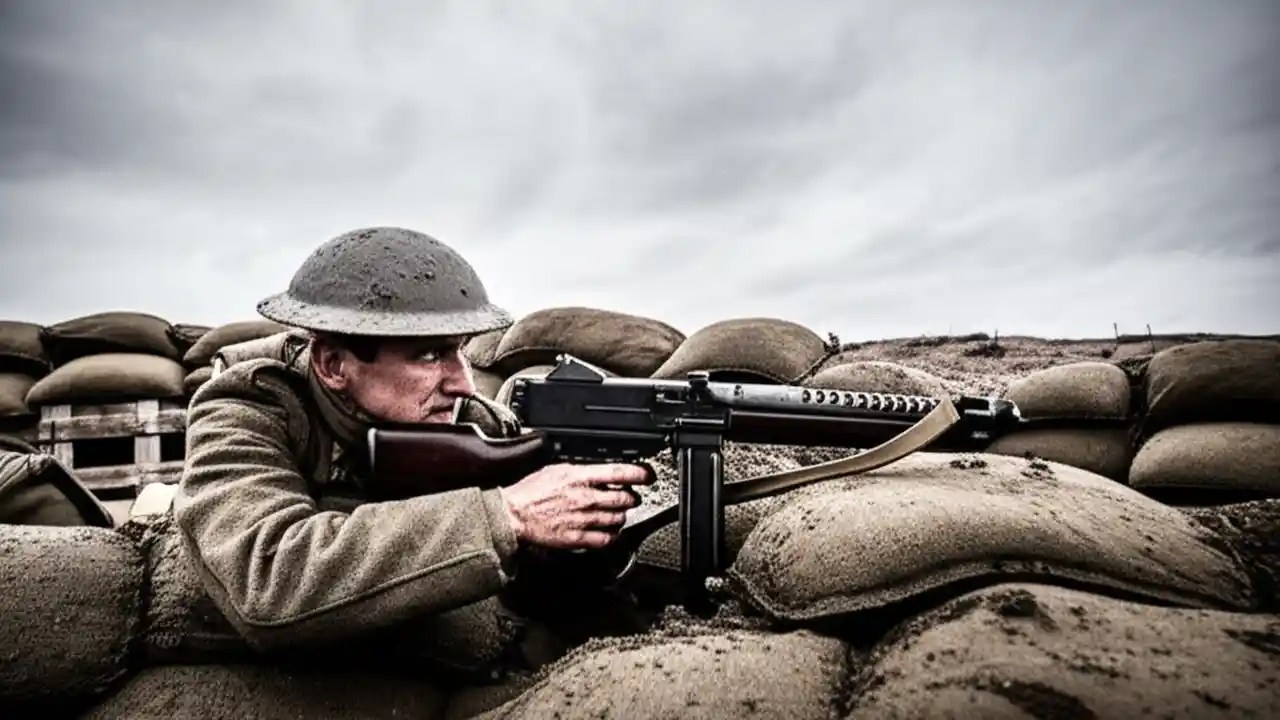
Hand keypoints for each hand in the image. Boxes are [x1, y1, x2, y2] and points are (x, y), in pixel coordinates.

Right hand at [499, 463, 651, 549]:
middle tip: (630, 497)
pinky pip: (605, 539)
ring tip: (618, 514)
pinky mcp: (577, 538)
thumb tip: (601, 470)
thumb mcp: (557, 469)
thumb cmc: (531, 490)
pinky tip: (608, 531)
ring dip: (621, 516)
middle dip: (631, 498)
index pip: (618, 472)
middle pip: (623, 498)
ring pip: (617, 519)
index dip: (638, 474)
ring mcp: (582, 519)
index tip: (647, 476)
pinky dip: (611, 536)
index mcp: (580, 476)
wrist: (513, 513)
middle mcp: (585, 497)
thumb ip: (581, 470)